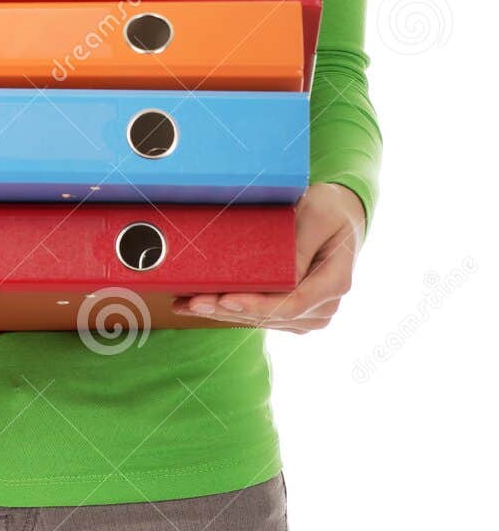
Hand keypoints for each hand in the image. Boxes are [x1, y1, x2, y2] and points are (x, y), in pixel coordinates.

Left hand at [170, 182, 366, 331]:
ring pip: (261, 320)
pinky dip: (232, 310)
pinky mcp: (293, 312)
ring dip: (223, 313)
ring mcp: (309, 313)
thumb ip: (301, 246)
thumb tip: (283, 278)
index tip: (225, 300)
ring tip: (188, 303)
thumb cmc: (330, 210)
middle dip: (228, 310)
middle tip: (192, 302)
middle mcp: (324, 306)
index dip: (256, 306)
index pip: (291, 303)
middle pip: (271, 316)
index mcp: (334, 282)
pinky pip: (260, 315)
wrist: (342, 215)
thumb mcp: (318, 215)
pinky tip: (204, 304)